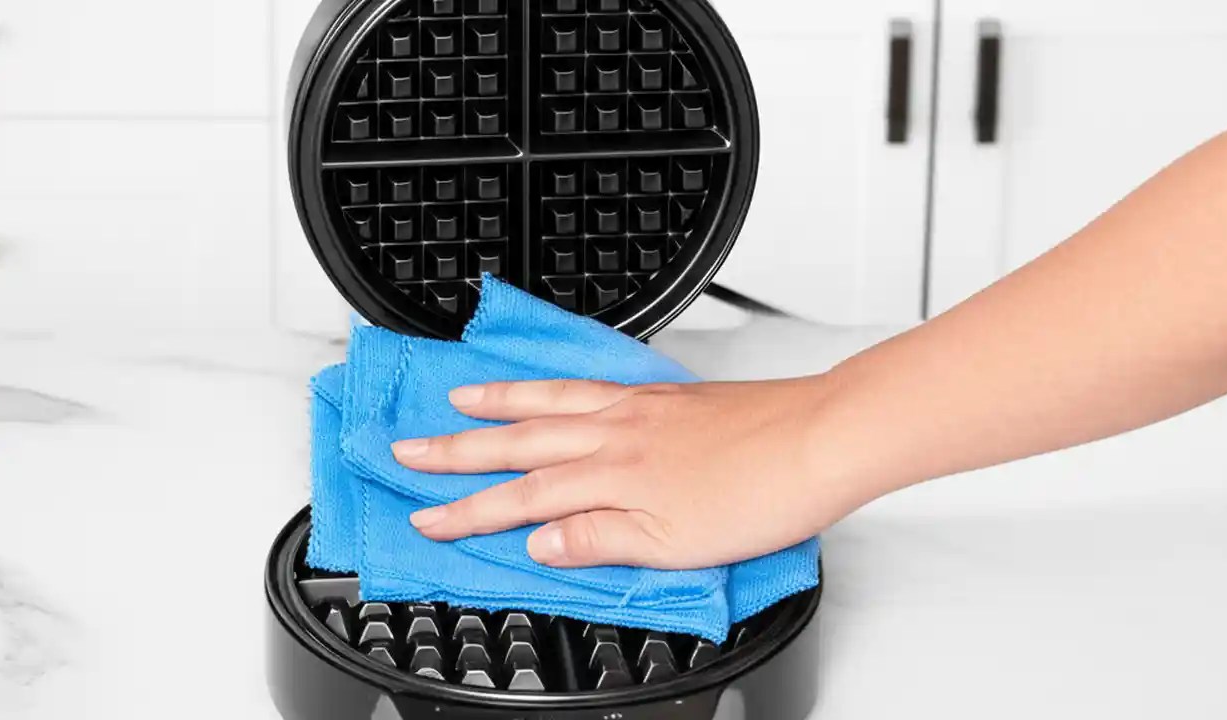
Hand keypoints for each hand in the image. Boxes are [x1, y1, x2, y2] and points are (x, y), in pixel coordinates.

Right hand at [391, 376, 872, 569]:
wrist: (818, 440)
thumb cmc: (759, 495)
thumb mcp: (674, 543)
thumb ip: (601, 540)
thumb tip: (540, 543)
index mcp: (612, 476)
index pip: (522, 498)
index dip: (468, 510)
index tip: (426, 516)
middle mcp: (615, 434)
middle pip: (519, 442)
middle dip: (457, 448)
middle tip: (407, 448)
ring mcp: (637, 408)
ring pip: (549, 402)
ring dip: (497, 401)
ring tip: (457, 397)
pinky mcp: (663, 395)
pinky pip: (586, 383)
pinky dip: (553, 383)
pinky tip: (546, 384)